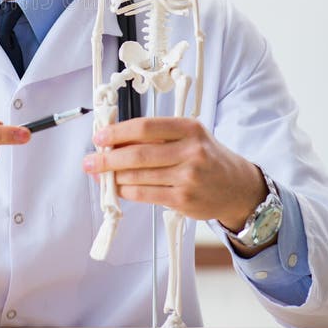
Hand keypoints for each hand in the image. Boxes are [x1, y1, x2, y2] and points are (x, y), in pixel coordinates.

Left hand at [83, 117, 266, 231]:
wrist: (238, 188)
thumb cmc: (208, 157)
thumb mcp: (189, 136)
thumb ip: (157, 137)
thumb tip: (115, 142)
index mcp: (189, 128)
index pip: (145, 127)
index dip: (117, 132)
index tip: (100, 137)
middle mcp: (190, 151)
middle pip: (138, 154)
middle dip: (107, 158)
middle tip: (89, 161)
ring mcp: (188, 177)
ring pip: (138, 176)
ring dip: (113, 176)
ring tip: (99, 175)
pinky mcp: (183, 200)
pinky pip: (145, 194)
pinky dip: (126, 191)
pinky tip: (118, 188)